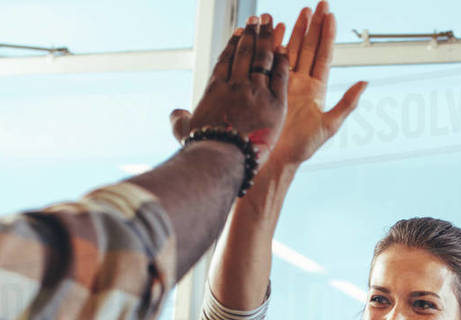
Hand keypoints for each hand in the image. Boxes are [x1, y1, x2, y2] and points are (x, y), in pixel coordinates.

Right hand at [171, 15, 288, 157]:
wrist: (222, 158)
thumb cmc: (202, 148)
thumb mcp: (184, 132)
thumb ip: (179, 119)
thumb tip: (176, 113)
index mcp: (215, 89)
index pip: (226, 60)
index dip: (233, 44)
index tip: (239, 32)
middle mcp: (236, 85)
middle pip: (245, 53)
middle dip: (251, 34)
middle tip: (257, 20)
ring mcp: (256, 92)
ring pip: (262, 59)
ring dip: (266, 39)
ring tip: (269, 25)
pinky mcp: (275, 104)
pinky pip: (280, 76)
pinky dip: (282, 60)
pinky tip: (285, 49)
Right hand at [268, 2, 367, 167]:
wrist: (276, 157)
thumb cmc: (303, 147)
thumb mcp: (330, 125)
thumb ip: (347, 103)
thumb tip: (365, 82)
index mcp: (317, 89)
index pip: (324, 55)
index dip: (327, 34)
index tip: (330, 15)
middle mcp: (302, 82)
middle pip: (309, 47)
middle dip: (314, 25)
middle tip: (319, 4)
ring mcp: (286, 82)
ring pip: (292, 49)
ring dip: (296, 30)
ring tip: (302, 10)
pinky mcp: (270, 86)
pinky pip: (273, 60)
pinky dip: (275, 43)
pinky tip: (277, 27)